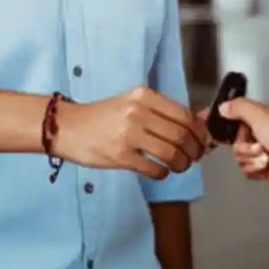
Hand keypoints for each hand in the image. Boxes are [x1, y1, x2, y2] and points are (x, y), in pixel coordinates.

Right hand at [54, 87, 209, 178]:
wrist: (67, 127)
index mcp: (144, 95)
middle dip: (194, 151)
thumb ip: (161, 112)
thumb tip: (197, 123)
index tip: (202, 141)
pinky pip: (154, 168)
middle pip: (181, 135)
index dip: (199, 132)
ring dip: (181, 164)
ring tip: (179, 166)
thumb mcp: (131, 103)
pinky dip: (163, 173)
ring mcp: (129, 134)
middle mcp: (138, 112)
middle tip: (194, 158)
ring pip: (171, 153)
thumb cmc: (102, 117)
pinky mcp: (120, 155)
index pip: (185, 115)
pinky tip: (160, 171)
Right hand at [220, 98, 268, 198]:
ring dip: (250, 157)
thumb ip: (240, 107)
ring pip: (242, 156)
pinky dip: (254, 169)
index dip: (237, 123)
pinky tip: (266, 166)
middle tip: (257, 143)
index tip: (231, 126)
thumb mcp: (261, 115)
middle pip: (239, 138)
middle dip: (244, 144)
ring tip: (265, 156)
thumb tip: (225, 106)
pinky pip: (248, 170)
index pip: (245, 117)